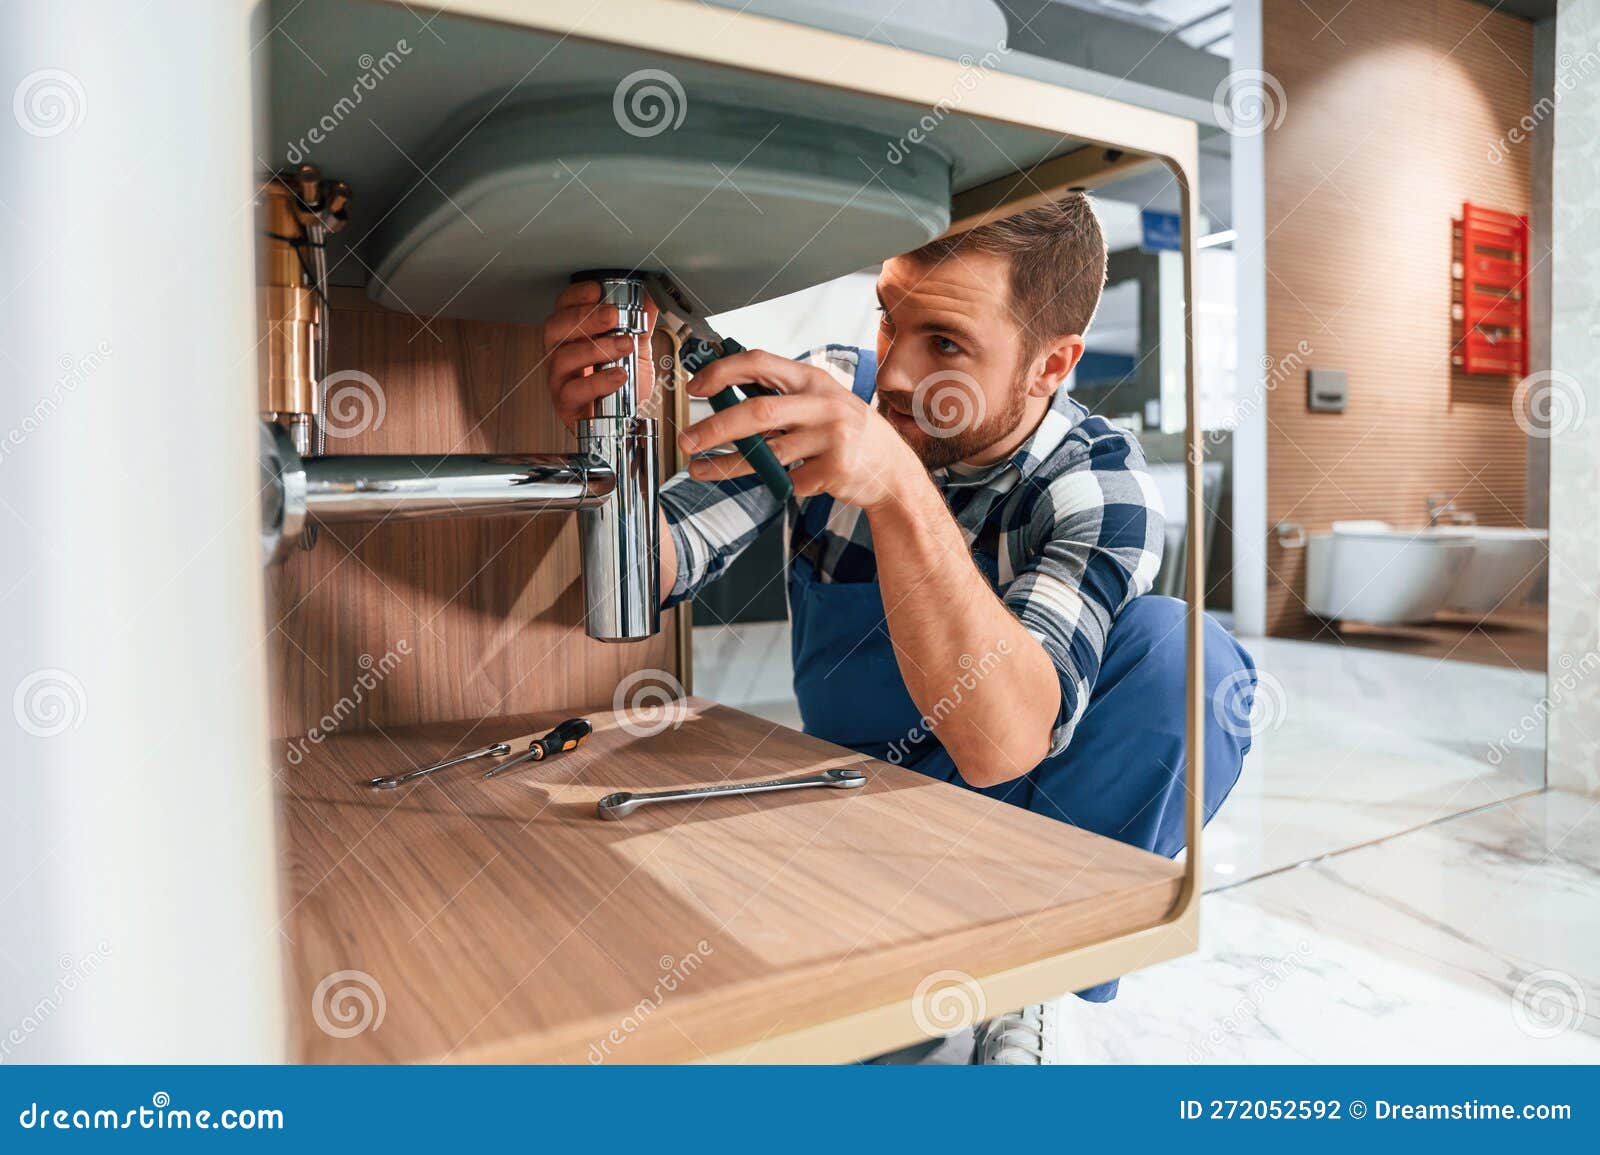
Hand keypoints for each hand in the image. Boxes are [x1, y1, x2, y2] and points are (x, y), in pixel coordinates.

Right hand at [542, 280, 658, 430]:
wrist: (622, 420)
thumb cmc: (619, 382)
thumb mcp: (635, 348)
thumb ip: (640, 323)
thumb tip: (651, 297)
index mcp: (572, 334)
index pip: (563, 307)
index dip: (576, 296)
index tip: (597, 290)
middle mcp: (560, 353)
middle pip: (556, 327)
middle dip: (585, 317)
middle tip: (613, 315)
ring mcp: (559, 378)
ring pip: (564, 357)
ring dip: (596, 348)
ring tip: (624, 345)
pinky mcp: (565, 404)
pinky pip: (574, 391)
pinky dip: (598, 382)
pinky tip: (618, 375)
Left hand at [679, 350, 921, 511]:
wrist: (893, 471)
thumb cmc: (848, 434)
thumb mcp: (820, 403)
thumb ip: (780, 396)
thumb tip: (723, 391)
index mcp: (813, 380)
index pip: (760, 363)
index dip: (722, 372)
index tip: (695, 388)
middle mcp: (824, 404)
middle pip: (757, 411)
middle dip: (714, 427)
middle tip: (686, 440)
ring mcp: (831, 437)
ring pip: (766, 453)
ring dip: (726, 465)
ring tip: (700, 469)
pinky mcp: (834, 470)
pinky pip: (788, 480)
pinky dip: (777, 483)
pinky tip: (780, 482)